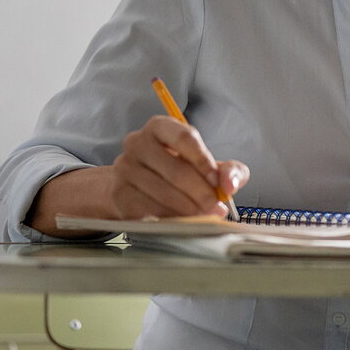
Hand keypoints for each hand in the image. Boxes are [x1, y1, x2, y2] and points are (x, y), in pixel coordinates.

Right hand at [112, 115, 248, 218]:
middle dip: (201, 193)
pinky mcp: (118, 193)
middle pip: (176, 170)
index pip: (185, 139)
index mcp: (160, 127)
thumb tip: (230, 184)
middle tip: (217, 208)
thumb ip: (228, 170)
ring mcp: (124, 168)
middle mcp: (137, 142)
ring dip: (188, 210)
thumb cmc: (178, 169)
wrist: (138, 186)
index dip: (205, 163)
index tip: (218, 183)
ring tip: (204, 217)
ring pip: (163, 193)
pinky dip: (169, 219)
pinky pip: (148, 210)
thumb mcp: (207, 164)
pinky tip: (182, 222)